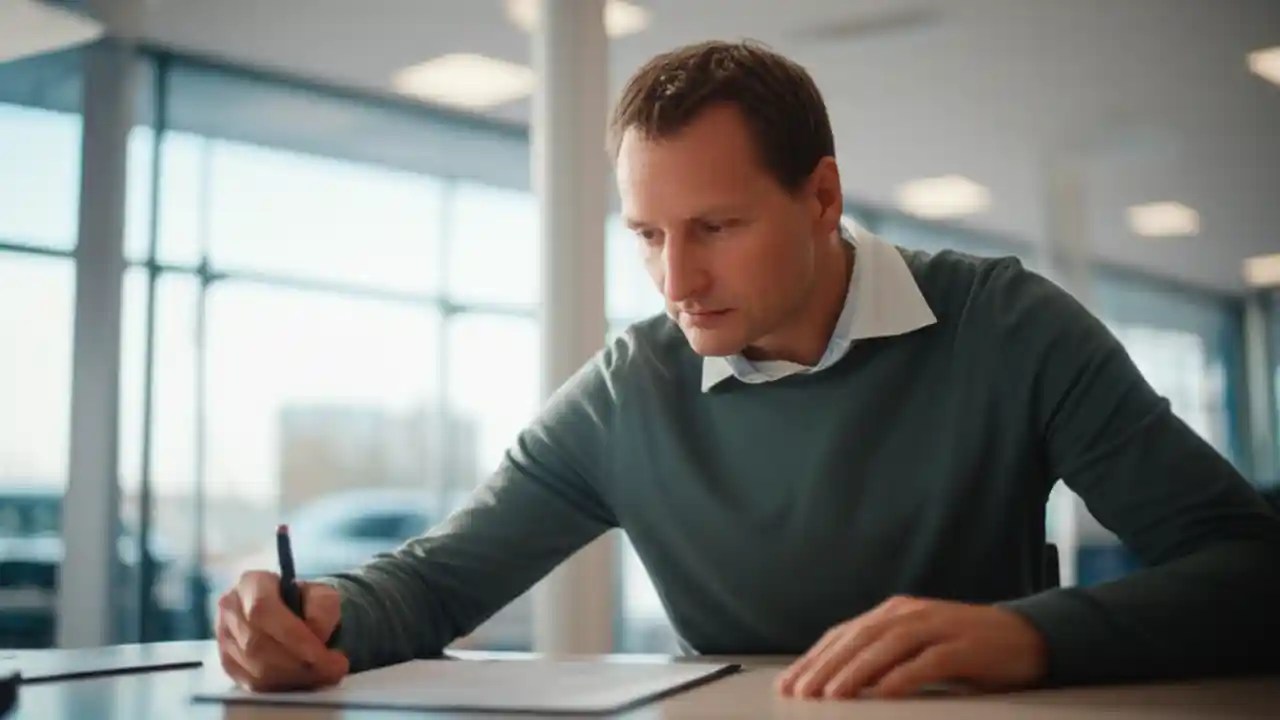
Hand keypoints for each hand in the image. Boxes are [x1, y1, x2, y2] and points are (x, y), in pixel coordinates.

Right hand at [216, 570, 349, 691]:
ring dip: (294, 677)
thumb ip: (323, 607)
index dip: (292, 636)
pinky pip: (253, 683)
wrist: (293, 615)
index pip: (262, 609)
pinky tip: (306, 681)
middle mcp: (231, 610)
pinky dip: (283, 686)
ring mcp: (225, 639)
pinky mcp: (228, 664)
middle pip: (258, 643)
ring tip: (324, 675)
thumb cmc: (306, 603)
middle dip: (298, 663)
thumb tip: (316, 632)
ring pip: (254, 668)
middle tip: (332, 670)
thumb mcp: (322, 593)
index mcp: (251, 583)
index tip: (321, 653)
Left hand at [776, 596, 1047, 699]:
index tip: (789, 683)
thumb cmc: (964, 648)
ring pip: (886, 646)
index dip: (814, 658)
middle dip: (825, 666)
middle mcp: (910, 614)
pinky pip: (928, 662)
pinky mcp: (964, 646)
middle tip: (801, 692)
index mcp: (894, 613)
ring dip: (856, 671)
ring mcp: (938, 627)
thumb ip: (881, 658)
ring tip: (832, 694)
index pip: (844, 634)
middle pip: (858, 639)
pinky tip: (884, 694)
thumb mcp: (915, 648)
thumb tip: (837, 682)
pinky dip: (904, 676)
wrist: (1025, 637)